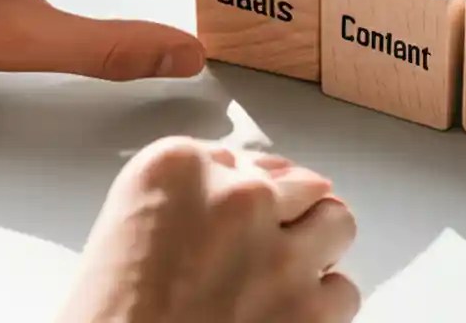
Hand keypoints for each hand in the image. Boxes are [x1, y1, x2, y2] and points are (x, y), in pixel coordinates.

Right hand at [57, 136, 359, 322]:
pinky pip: (343, 289)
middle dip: (283, 216)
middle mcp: (237, 197)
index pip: (236, 159)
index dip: (236, 193)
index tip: (227, 217)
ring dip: (316, 248)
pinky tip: (288, 318)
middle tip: (259, 250)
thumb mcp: (121, 232)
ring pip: (336, 222)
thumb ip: (183, 201)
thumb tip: (247, 195)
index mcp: (174, 169)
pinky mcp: (310, 307)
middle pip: (296, 182)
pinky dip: (322, 306)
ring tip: (282, 278)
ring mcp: (280, 250)